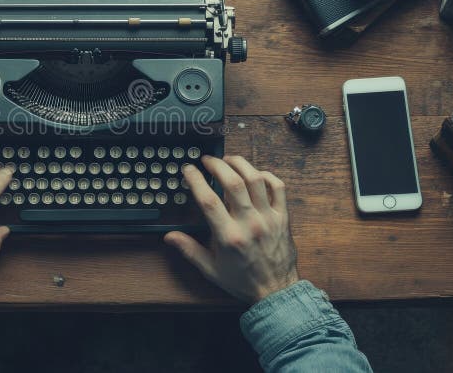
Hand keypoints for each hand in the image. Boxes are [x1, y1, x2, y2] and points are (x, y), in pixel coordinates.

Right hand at [165, 156, 298, 304]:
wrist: (277, 292)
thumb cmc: (242, 281)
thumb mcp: (211, 270)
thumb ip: (189, 250)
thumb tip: (169, 237)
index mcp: (229, 237)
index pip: (209, 200)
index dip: (196, 180)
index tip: (189, 169)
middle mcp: (250, 223)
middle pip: (233, 183)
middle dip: (217, 165)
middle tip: (207, 160)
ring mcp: (269, 218)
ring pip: (256, 180)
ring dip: (240, 164)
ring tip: (228, 160)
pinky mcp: (283, 217)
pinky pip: (278, 187)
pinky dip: (266, 175)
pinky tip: (254, 173)